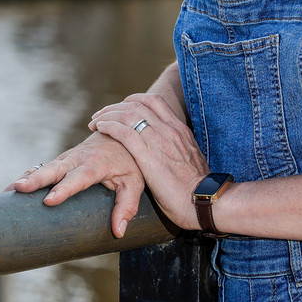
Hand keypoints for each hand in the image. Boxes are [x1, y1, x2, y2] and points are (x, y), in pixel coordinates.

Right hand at [5, 131, 146, 237]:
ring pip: (45, 167)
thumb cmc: (129, 160)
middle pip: (54, 169)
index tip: (49, 200)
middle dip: (36, 179)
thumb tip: (118, 232)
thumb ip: (127, 206)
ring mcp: (68, 158)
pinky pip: (43, 168)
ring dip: (27, 178)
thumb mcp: (135, 182)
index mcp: (96, 164)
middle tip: (18, 188)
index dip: (64, 189)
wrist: (122, 130)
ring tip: (8, 191)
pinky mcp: (62, 160)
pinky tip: (12, 190)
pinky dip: (28, 176)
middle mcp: (78, 158)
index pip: (78, 178)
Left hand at [90, 92, 210, 231]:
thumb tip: (171, 155)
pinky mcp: (147, 154)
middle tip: (102, 114)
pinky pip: (123, 131)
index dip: (134, 100)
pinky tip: (99, 128)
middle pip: (137, 103)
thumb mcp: (190, 161)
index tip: (121, 109)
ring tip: (95, 122)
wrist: (205, 201)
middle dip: (116, 106)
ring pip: (128, 113)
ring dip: (107, 114)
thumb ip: (179, 152)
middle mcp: (169, 129)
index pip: (154, 101)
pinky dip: (108, 126)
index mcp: (180, 130)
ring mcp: (159, 139)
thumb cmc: (198, 190)